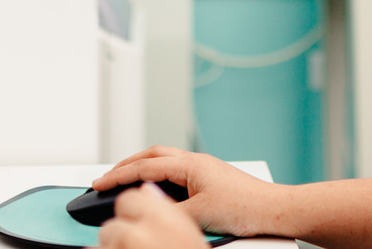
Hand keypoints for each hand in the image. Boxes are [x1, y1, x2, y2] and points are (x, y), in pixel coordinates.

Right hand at [91, 146, 284, 239]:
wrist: (273, 209)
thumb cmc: (244, 207)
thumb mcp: (197, 215)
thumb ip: (168, 210)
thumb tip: (146, 208)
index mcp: (189, 164)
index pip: (144, 167)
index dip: (118, 176)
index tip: (98, 183)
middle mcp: (195, 161)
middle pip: (152, 155)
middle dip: (126, 164)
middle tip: (107, 177)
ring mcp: (203, 168)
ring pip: (164, 160)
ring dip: (142, 167)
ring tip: (125, 180)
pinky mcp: (209, 177)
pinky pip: (175, 170)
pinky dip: (157, 175)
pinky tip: (155, 189)